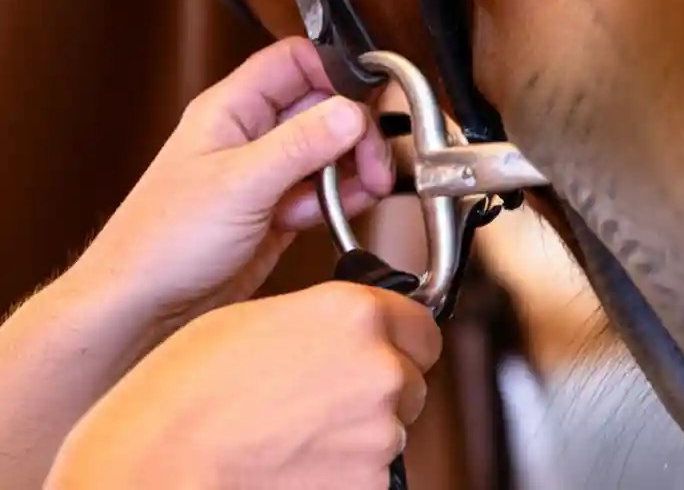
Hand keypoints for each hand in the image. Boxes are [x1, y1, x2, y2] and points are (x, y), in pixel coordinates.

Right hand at [46, 282, 439, 489]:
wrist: (159, 472)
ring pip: (392, 429)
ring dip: (359, 433)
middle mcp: (379, 368)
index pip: (421, 326)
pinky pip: (372, 473)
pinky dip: (345, 471)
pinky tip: (296, 464)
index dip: (398, 342)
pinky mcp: (372, 484)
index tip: (380, 351)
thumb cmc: (184, 399)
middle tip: (320, 400)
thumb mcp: (255, 321)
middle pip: (410, 379)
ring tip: (294, 435)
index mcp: (353, 314)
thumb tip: (349, 328)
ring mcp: (379, 431)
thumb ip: (323, 320)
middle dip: (377, 389)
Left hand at [69, 37, 393, 331]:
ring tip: (364, 189)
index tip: (365, 101)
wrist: (144, 307)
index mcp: (232, 110)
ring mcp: (267, 174)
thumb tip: (350, 111)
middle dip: (355, 132)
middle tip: (371, 162)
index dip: (335, 71)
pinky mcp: (280, 210)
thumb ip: (300, 144)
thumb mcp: (239, 184)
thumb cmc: (162, 242)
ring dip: (354, 168)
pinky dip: (343, 199)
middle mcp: (251, 135)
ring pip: (330, 151)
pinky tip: (342, 212)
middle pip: (324, 107)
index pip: (295, 61)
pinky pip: (325, 191)